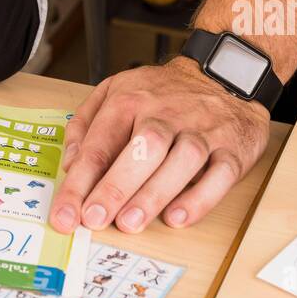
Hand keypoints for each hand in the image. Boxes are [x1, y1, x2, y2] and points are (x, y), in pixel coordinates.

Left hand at [50, 56, 269, 234]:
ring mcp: (202, 131)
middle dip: (115, 186)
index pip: (100, 143)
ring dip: (154, 194)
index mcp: (131, 100)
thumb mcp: (115, 90)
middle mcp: (166, 114)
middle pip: (142, 148)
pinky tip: (177, 218)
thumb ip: (86, 123)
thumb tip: (70, 163)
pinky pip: (220, 174)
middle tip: (93, 219)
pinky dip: (200, 198)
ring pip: (182, 160)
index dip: (79, 181)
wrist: (225, 74)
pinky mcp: (232, 149)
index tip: (64, 214)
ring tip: (129, 223)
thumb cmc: (163, 94)